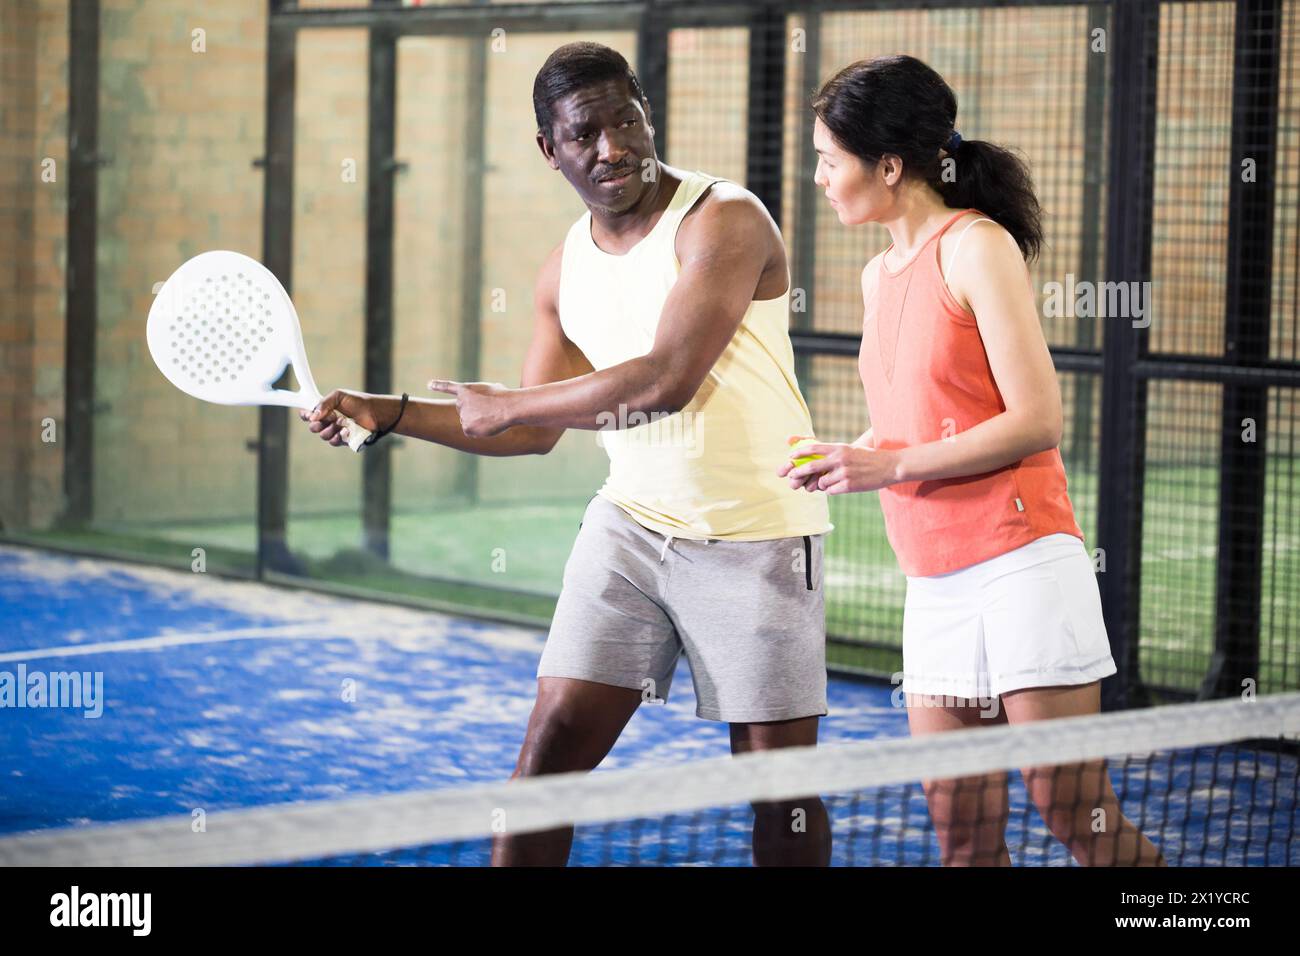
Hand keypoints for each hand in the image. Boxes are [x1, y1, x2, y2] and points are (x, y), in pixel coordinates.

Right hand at [299, 388, 375, 446]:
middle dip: (319, 424)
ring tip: (342, 422)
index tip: (308, 415)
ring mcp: (336, 431)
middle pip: (313, 427)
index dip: (306, 415)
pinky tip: (345, 431)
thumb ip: (324, 404)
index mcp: (325, 409)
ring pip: (323, 435)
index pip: (309, 414)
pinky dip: (337, 437)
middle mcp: (329, 421)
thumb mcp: (339, 396)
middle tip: (331, 417)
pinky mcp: (344, 440)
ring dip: (330, 429)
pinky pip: (333, 442)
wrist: (375, 412)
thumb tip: (312, 416)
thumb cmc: (359, 402)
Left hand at [428, 379, 513, 437]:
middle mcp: (460, 402)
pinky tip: (488, 425)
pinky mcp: (466, 427)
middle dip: (473, 412)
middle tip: (488, 410)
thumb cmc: (504, 397)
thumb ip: (482, 396)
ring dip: (477, 422)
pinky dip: (478, 431)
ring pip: (468, 422)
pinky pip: (471, 432)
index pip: (448, 387)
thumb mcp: (492, 389)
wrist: (507, 407)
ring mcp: (462, 415)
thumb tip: (485, 409)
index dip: (438, 386)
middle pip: (464, 411)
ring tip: (490, 416)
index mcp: (466, 389)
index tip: (429, 385)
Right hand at [776, 434, 821, 492]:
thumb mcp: (813, 442)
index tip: (791, 462)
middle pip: (793, 484)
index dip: (784, 469)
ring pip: (807, 488)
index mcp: (793, 470)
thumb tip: (790, 439)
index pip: (782, 472)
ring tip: (817, 470)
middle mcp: (801, 479)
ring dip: (812, 479)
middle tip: (806, 471)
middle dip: (798, 477)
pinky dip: (821, 481)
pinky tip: (825, 473)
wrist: (840, 457)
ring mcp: (811, 484)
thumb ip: (801, 440)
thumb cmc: (822, 448)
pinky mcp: (822, 487)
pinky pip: (820, 488)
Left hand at [783, 439, 900, 494]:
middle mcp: (840, 459)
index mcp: (840, 448)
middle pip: (811, 466)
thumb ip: (835, 453)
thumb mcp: (851, 450)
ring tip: (833, 482)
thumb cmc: (869, 458)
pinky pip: (831, 491)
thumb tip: (816, 458)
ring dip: (822, 484)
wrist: (890, 466)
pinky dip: (832, 490)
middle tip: (792, 476)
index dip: (799, 453)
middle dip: (799, 472)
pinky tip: (841, 487)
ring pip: (821, 482)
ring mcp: (844, 473)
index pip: (814, 448)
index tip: (791, 457)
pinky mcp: (849, 486)